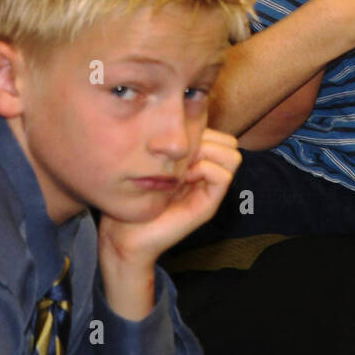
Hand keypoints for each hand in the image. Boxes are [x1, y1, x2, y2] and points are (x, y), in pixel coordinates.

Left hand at [97, 128, 241, 266]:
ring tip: (183, 164)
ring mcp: (209, 191)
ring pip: (232, 154)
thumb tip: (180, 119)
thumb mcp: (150, 161)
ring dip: (208, 151)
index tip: (176, 138)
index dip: (202, 129)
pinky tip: (183, 176)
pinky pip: (223, 175)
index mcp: (195, 163)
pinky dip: (205, 168)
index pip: (218, 134)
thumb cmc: (131, 195)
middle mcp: (206, 175)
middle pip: (229, 142)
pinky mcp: (207, 206)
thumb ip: (167, 144)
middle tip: (182, 152)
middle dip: (208, 138)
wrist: (123, 235)